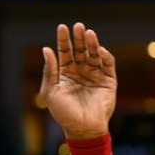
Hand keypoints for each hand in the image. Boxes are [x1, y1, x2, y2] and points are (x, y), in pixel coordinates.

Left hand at [36, 22, 116, 139]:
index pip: (64, 52)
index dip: (63, 40)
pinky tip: (99, 50)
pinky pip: (108, 65)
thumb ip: (50, 71)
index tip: (62, 27)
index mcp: (66, 73)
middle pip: (80, 50)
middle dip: (79, 38)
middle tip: (78, 26)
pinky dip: (105, 56)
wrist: (83, 129)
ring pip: (94, 55)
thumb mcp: (51, 92)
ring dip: (92, 43)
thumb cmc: (64, 113)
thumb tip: (46, 49)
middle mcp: (80, 72)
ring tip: (88, 33)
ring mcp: (95, 75)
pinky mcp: (108, 81)